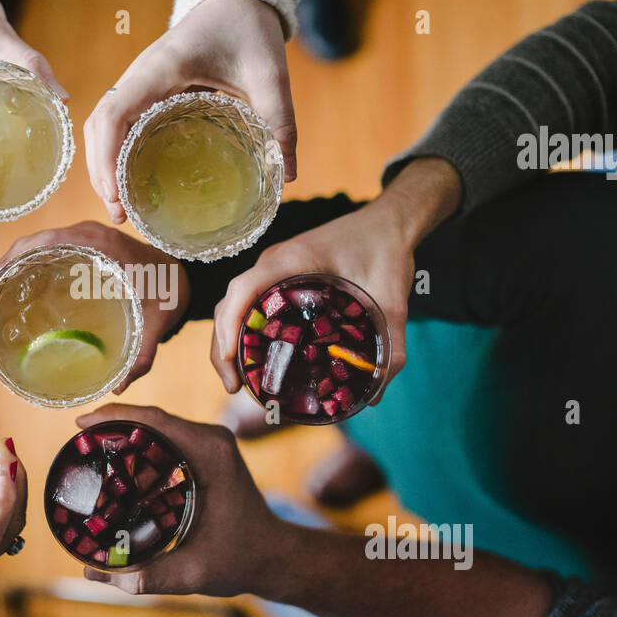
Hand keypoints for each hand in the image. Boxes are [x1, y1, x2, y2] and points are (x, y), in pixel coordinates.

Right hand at [0, 221, 190, 391]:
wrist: (186, 272)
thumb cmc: (171, 291)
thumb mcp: (158, 322)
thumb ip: (143, 356)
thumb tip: (118, 386)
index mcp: (98, 244)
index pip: (40, 242)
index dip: (9, 262)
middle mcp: (87, 234)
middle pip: (29, 243)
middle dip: (2, 268)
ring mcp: (84, 236)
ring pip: (36, 246)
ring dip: (12, 266)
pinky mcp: (85, 244)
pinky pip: (49, 250)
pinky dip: (29, 266)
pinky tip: (20, 293)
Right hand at [0, 436, 26, 616]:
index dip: (2, 501)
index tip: (4, 464)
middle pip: (6, 530)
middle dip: (15, 487)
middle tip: (4, 445)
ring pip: (10, 533)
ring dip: (16, 493)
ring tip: (5, 453)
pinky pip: (2, 535)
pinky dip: (8, 505)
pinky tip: (0, 476)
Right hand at [74, 405, 285, 596]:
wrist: (274, 556)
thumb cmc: (241, 561)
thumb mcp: (192, 574)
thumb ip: (145, 577)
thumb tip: (92, 574)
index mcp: (210, 454)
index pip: (154, 420)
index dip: (114, 416)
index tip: (80, 422)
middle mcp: (212, 439)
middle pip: (153, 417)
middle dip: (112, 422)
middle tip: (77, 439)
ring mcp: (211, 443)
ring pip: (159, 424)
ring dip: (125, 431)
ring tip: (89, 446)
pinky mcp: (208, 452)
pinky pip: (168, 437)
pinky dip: (141, 442)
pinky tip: (116, 459)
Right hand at [84, 0, 295, 222]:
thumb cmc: (249, 27)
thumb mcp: (269, 73)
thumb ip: (280, 120)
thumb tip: (290, 175)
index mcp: (161, 69)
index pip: (113, 114)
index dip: (106, 157)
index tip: (117, 194)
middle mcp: (139, 75)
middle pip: (99, 127)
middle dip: (101, 172)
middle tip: (120, 214)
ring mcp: (139, 82)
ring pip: (103, 126)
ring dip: (104, 165)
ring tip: (122, 206)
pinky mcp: (147, 89)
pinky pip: (120, 123)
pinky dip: (117, 153)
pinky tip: (133, 181)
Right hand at [210, 157, 463, 398]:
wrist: (390, 222)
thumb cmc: (387, 249)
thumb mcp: (394, 301)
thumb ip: (392, 346)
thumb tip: (376, 394)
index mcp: (293, 259)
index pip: (244, 289)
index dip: (229, 326)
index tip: (231, 362)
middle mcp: (275, 262)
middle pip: (231, 303)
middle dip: (223, 345)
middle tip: (235, 386)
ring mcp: (275, 268)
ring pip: (236, 304)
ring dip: (229, 340)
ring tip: (239, 379)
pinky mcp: (281, 276)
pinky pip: (251, 302)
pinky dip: (244, 330)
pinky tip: (257, 357)